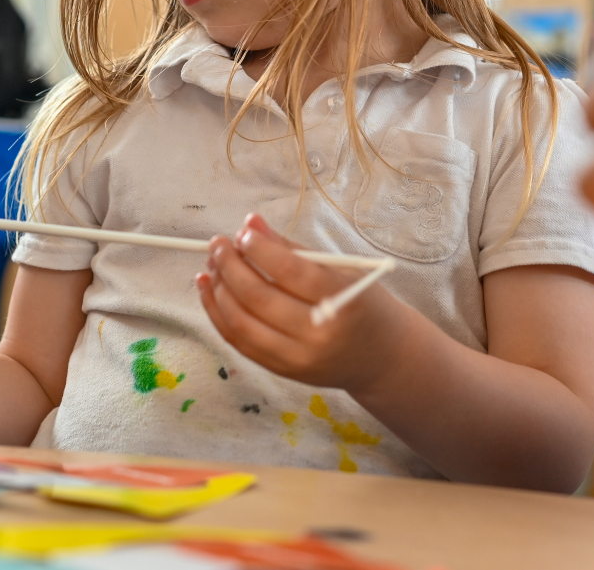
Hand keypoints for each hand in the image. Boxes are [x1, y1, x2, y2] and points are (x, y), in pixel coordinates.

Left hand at [197, 214, 415, 391]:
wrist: (381, 358)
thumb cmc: (363, 304)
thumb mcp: (342, 269)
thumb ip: (293, 248)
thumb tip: (251, 222)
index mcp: (343, 302)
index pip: (292, 273)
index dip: (261, 250)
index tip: (244, 231)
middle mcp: (319, 336)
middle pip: (260, 298)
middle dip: (231, 266)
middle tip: (219, 244)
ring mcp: (298, 358)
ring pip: (242, 323)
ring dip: (219, 290)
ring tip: (213, 264)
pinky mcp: (282, 371)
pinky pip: (240, 342)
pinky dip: (218, 314)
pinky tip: (211, 289)